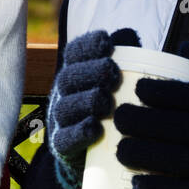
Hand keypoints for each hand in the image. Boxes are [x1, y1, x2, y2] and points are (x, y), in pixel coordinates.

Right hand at [47, 28, 139, 188]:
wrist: (100, 154)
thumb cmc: (114, 106)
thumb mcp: (121, 80)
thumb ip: (125, 56)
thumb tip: (128, 34)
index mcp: (78, 72)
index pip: (75, 52)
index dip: (87, 45)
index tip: (106, 42)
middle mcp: (65, 93)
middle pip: (68, 77)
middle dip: (89, 72)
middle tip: (112, 72)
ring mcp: (61, 120)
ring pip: (65, 107)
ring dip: (85, 101)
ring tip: (105, 101)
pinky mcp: (62, 146)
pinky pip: (64, 139)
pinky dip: (78, 132)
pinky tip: (95, 128)